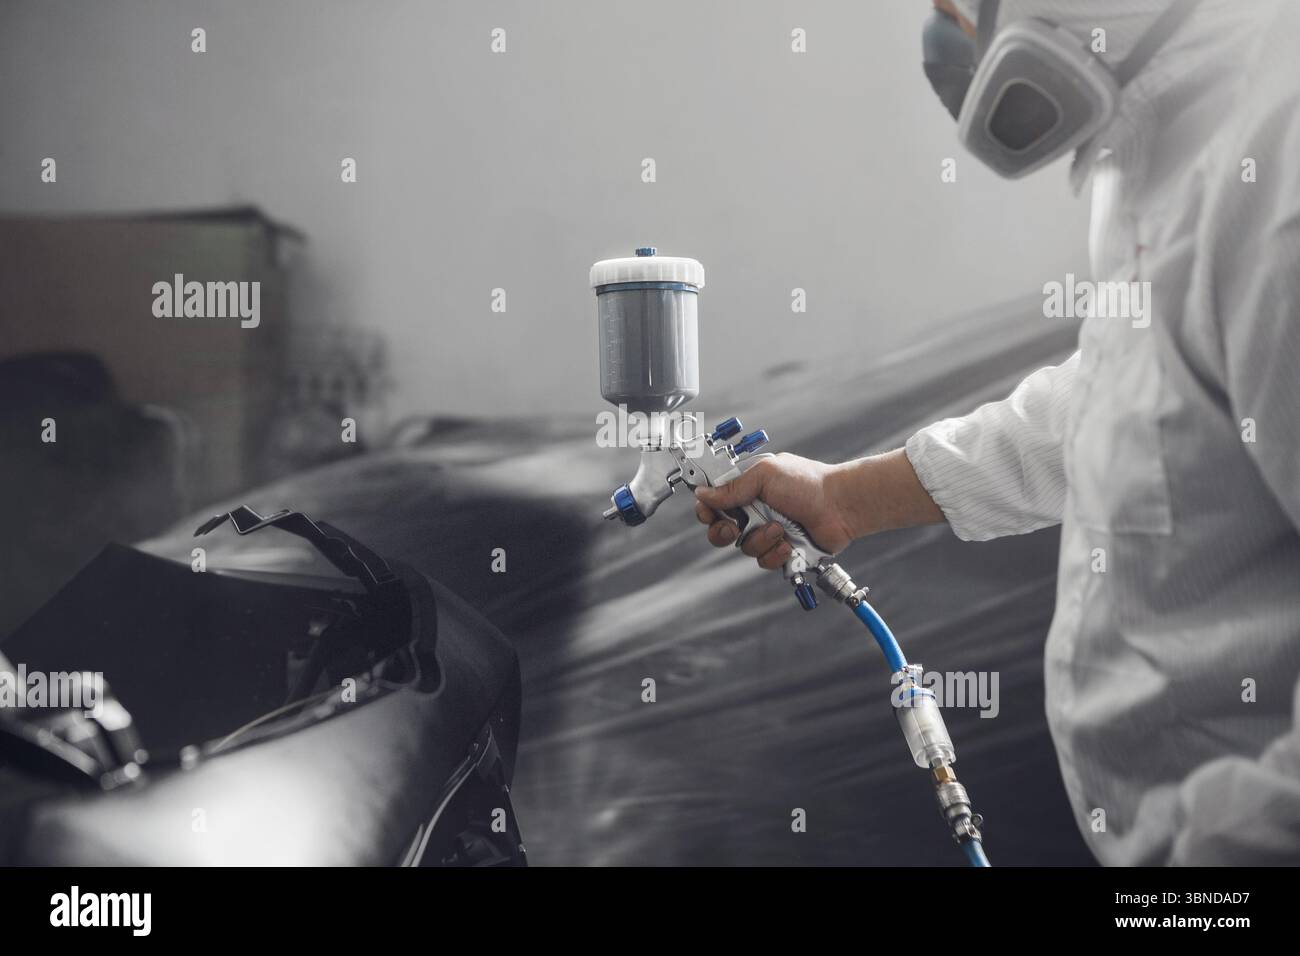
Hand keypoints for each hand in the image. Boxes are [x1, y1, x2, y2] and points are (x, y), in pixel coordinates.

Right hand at [693, 453, 855, 568]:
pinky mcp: (782, 550)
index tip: (708, 513)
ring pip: (744, 547)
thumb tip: (703, 494)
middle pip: (721, 530)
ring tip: (779, 529)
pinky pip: (764, 561)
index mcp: (748, 489)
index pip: (715, 502)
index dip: (707, 510)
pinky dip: (776, 553)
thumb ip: (732, 487)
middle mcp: (755, 511)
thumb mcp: (765, 475)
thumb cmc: (808, 484)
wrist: (840, 506)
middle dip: (723, 532)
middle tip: (733, 528)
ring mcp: (768, 531)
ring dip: (760, 540)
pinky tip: (789, 543)